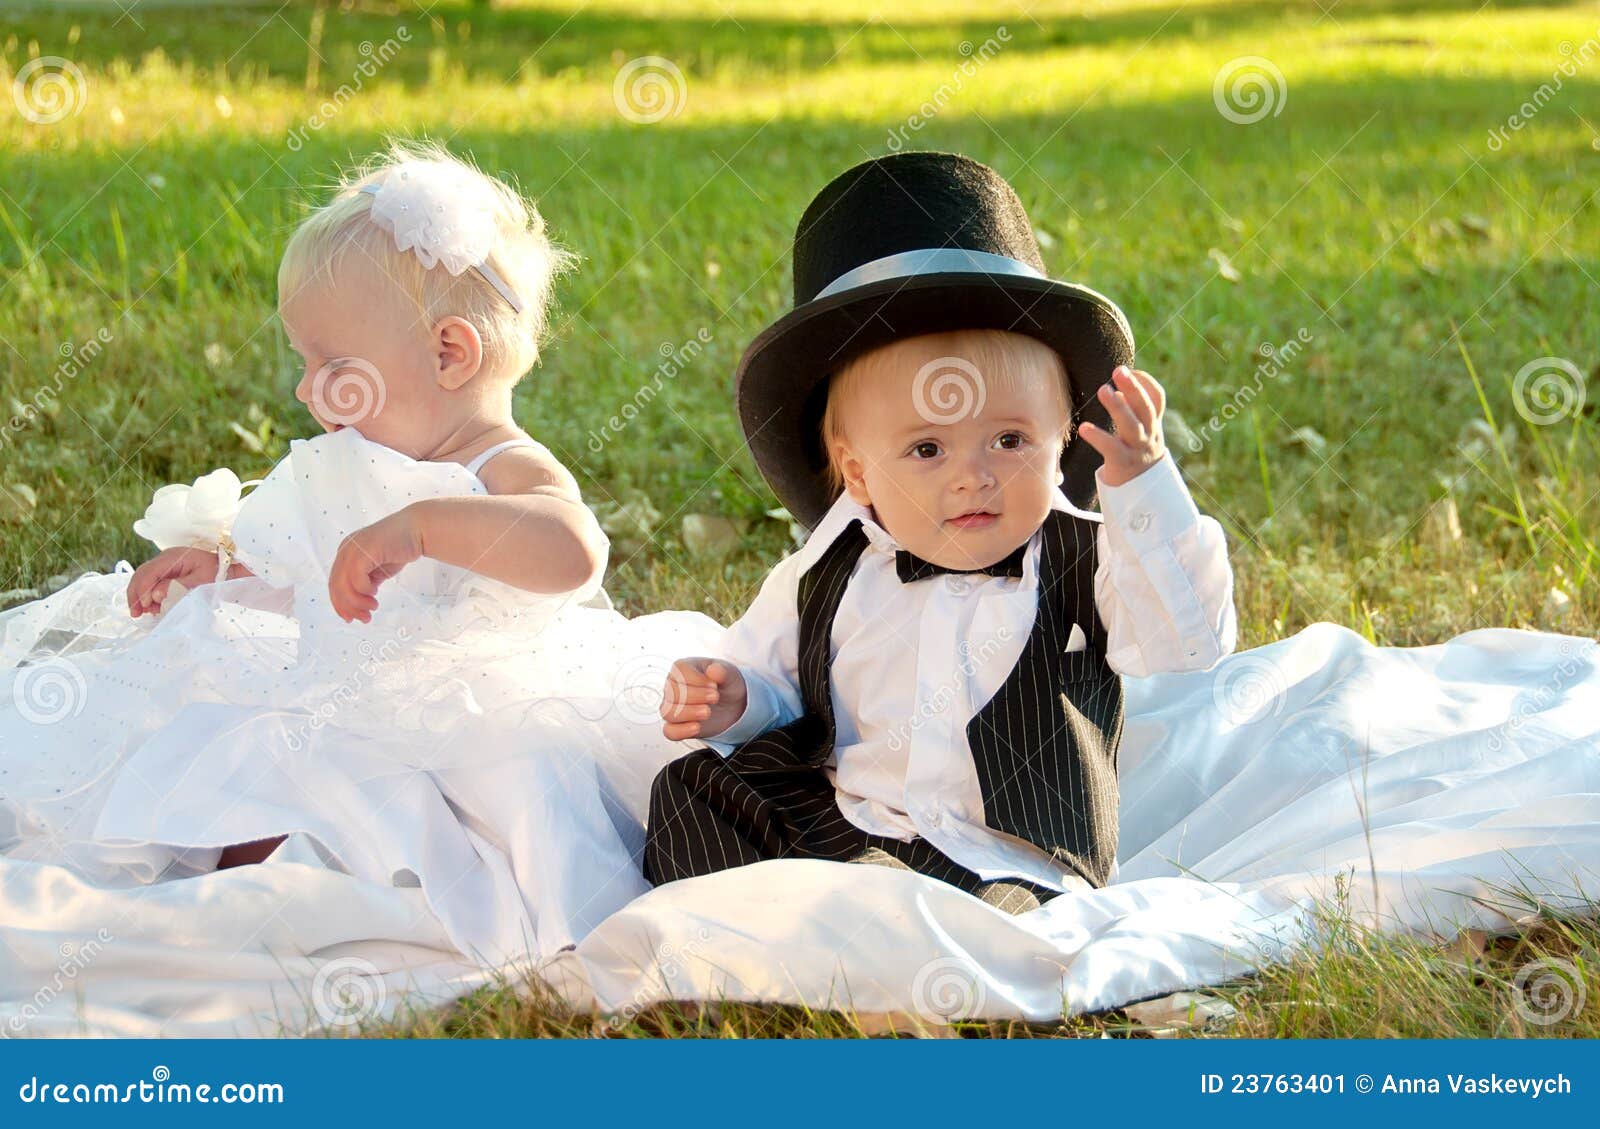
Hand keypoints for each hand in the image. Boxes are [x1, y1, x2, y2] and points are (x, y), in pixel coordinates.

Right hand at [126, 546, 235, 616]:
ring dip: (141, 597)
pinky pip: (151, 584)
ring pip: (144, 580)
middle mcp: (165, 558)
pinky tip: (153, 608)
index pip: (149, 572)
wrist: (229, 570)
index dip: (142, 589)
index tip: (142, 606)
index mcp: (173, 556)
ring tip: (145, 613)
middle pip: (142, 575)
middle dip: (136, 595)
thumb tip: (157, 594)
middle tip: (136, 613)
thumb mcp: (201, 581)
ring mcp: (164, 565)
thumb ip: (178, 587)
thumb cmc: (217, 574)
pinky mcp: (166, 573)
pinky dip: (149, 597)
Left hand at [328, 506, 423, 623]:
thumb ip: (367, 581)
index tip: (351, 618)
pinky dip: (363, 589)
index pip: (335, 583)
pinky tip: (375, 591)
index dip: (340, 604)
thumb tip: (360, 600)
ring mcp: (353, 548)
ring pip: (344, 584)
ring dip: (357, 601)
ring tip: (373, 607)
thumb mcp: (378, 569)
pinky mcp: (364, 550)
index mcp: (346, 553)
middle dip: (349, 606)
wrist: (417, 529)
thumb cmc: (400, 547)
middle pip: (336, 586)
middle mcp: (346, 549)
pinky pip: (356, 577)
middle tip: (364, 618)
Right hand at [660, 657, 747, 741]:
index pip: (679, 672)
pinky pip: (670, 731)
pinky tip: (697, 728)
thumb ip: (723, 671)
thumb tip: (713, 670)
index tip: (714, 685)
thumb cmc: (725, 683)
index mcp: (682, 669)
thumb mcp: (730, 674)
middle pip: (673, 693)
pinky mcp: (677, 726)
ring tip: (708, 712)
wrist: (731, 703)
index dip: (697, 680)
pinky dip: (681, 731)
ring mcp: (672, 707)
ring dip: (689, 713)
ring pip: (668, 712)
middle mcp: (672, 687)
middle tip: (716, 697)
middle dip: (695, 697)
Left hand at [1077, 365, 1167, 488]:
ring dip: (1118, 406)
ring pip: (1132, 426)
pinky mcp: (1123, 464)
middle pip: (1145, 409)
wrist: (1142, 494)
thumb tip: (1118, 389)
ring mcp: (1137, 450)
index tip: (1132, 370)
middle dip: (1134, 388)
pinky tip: (1084, 428)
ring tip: (1103, 390)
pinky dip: (1098, 437)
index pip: (1157, 400)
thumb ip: (1132, 412)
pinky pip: (1111, 449)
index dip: (1146, 383)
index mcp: (1153, 425)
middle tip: (1119, 370)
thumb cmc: (1134, 455)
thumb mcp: (1139, 433)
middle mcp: (1149, 436)